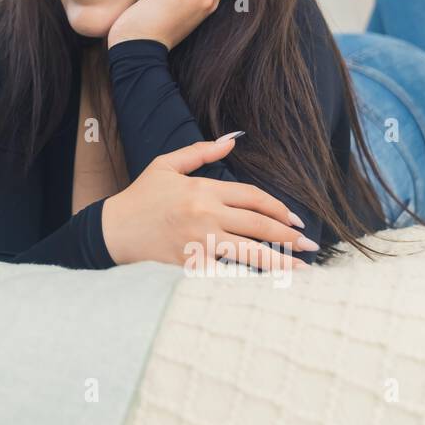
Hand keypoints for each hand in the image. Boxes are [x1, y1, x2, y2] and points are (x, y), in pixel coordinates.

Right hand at [100, 134, 316, 269]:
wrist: (115, 230)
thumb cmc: (141, 197)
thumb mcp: (167, 165)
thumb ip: (201, 152)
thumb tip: (232, 140)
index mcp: (203, 190)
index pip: (253, 197)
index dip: (279, 208)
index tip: (295, 219)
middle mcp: (206, 216)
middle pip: (259, 225)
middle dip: (289, 235)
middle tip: (309, 243)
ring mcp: (200, 242)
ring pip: (250, 252)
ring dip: (280, 260)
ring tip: (303, 268)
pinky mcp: (192, 265)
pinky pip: (229, 273)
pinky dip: (251, 278)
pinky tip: (269, 284)